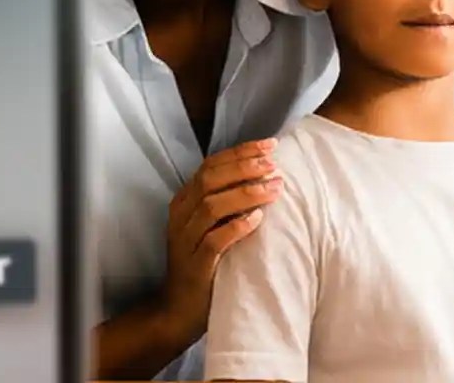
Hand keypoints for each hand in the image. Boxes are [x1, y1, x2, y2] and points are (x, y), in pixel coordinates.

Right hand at [160, 138, 283, 342]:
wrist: (179, 308)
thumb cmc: (204, 263)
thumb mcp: (210, 226)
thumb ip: (227, 201)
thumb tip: (265, 173)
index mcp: (184, 201)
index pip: (211, 165)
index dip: (241, 152)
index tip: (270, 145)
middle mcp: (181, 216)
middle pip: (210, 180)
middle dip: (244, 168)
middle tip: (273, 165)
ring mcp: (185, 240)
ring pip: (212, 206)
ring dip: (246, 194)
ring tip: (274, 188)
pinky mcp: (194, 265)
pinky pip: (214, 241)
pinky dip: (237, 227)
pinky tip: (258, 219)